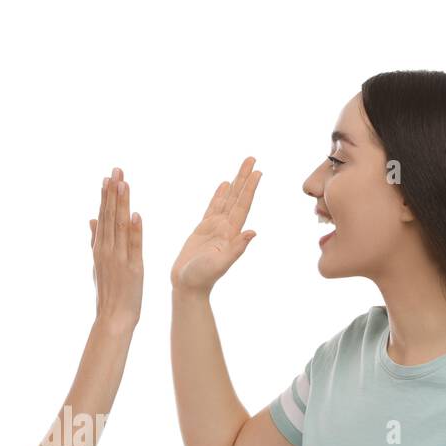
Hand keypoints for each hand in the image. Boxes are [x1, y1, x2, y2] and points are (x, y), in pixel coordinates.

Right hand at [87, 167, 142, 327]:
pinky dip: (135, 231)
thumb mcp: (98, 265)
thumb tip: (91, 219)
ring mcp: (119, 259)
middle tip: (116, 170)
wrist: (112, 319)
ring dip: (122, 204)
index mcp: (99, 249)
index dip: (105, 196)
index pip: (103, 217)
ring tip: (124, 184)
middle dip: (113, 193)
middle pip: (110, 216)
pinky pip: (134, 246)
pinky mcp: (133, 268)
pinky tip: (136, 215)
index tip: (108, 177)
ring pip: (120, 226)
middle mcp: (107, 251)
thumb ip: (95, 241)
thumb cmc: (107, 293)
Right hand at [170, 156, 259, 293]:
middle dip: (244, 178)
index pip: (242, 206)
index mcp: (231, 234)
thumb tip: (253, 232)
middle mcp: (225, 228)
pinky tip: (224, 186)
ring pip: (226, 200)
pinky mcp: (203, 230)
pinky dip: (219, 196)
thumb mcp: (220, 264)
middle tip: (252, 158)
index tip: (257, 172)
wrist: (188, 286)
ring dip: (234, 183)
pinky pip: (213, 208)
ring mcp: (215, 228)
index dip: (249, 188)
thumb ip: (236, 249)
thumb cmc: (202, 278)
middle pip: (237, 197)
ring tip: (242, 167)